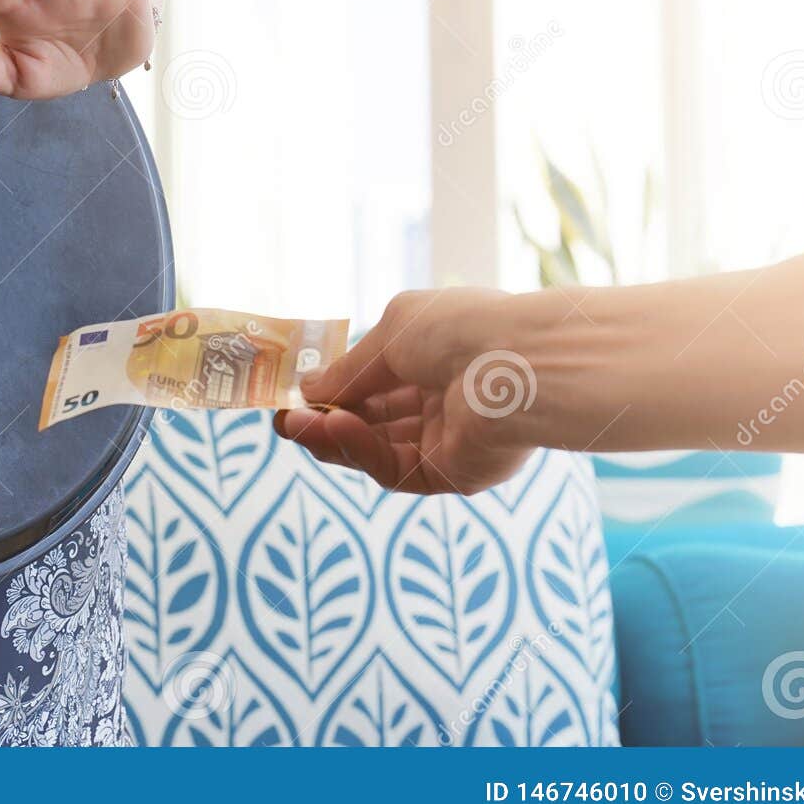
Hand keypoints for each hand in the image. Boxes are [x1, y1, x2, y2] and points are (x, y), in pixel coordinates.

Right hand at [274, 288, 542, 494]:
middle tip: (283, 421)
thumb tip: (306, 390)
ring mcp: (446, 440)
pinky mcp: (450, 474)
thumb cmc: (463, 329)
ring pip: (375, 448)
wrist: (520, 364)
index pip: (375, 383)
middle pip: (370, 421)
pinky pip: (392, 468)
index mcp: (435, 359)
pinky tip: (333, 430)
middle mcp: (442, 401)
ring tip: (294, 426)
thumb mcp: (392, 334)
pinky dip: (358, 450)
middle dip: (324, 420)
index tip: (293, 396)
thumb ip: (349, 368)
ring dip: (332, 437)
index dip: (334, 390)